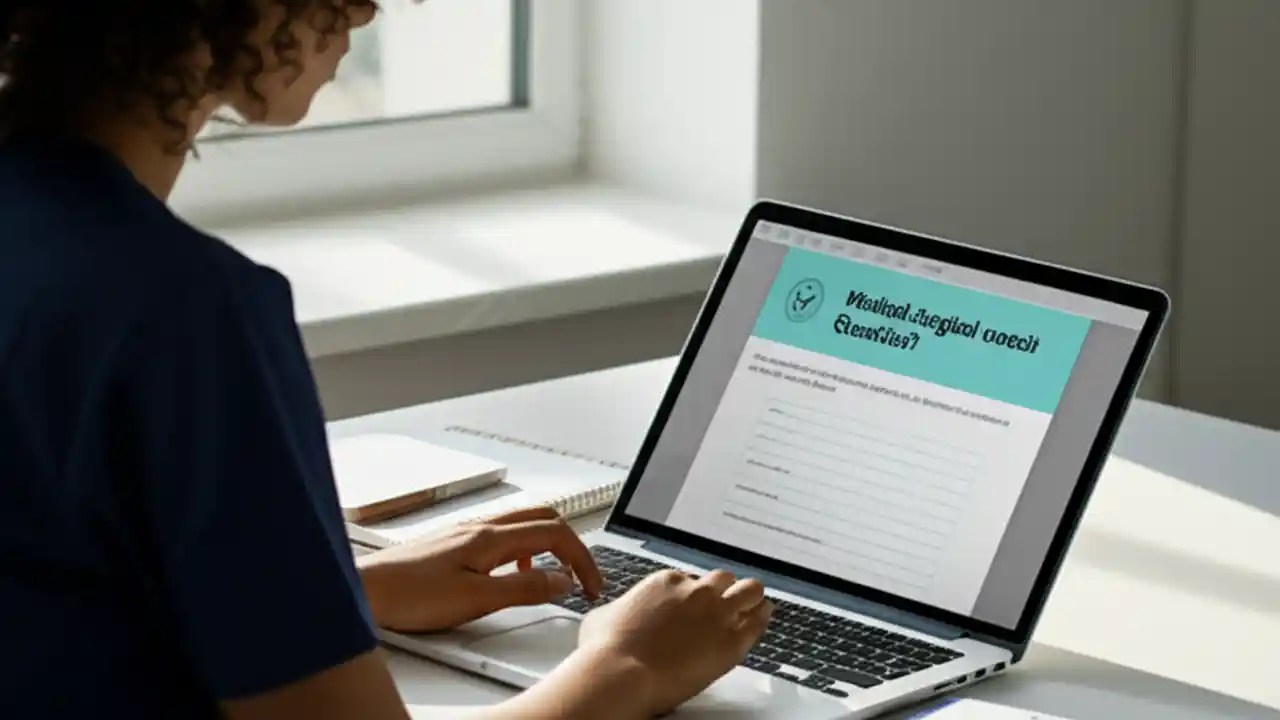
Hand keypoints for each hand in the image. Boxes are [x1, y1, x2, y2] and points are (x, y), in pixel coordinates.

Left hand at [356, 506, 602, 631]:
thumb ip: (523, 589)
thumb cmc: (409, 595)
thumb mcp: (476, 599)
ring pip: (522, 526)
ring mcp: (466, 533)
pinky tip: (511, 576)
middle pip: (543, 519)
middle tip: (582, 575)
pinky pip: (502, 538)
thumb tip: (561, 581)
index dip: (581, 558)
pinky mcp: (454, 544)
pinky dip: (522, 552)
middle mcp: (481, 528)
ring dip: (547, 547)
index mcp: (491, 537)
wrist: (364, 590)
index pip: (555, 533)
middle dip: (571, 545)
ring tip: (552, 578)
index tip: (590, 584)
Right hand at [579, 569, 773, 715]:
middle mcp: (696, 592)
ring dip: (750, 598)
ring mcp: (717, 614)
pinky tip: (762, 618)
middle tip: (726, 603)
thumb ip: (620, 607)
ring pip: (750, 591)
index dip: (694, 595)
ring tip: (753, 605)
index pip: (692, 580)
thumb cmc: (607, 649)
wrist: (620, 673)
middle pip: (724, 580)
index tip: (692, 607)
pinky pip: (759, 621)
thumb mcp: (604, 615)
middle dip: (725, 590)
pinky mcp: (731, 641)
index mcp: (667, 582)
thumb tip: (618, 611)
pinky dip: (761, 618)